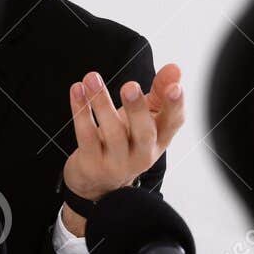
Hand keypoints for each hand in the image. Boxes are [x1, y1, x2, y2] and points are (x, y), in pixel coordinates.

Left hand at [62, 63, 185, 232]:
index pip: (173, 122)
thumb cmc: (125, 142)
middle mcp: (142, 154)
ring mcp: (117, 162)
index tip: (175, 87)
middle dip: (138, 109)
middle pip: (144, 132)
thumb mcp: (146, 118)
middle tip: (130, 86)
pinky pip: (86, 135)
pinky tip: (77, 91)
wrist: (97, 185)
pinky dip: (80, 111)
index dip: (176, 105)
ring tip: (92, 79)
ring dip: (101, 103)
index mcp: (159, 140)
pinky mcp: (92, 164)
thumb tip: (175, 68)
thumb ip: (160, 91)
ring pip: (112, 133)